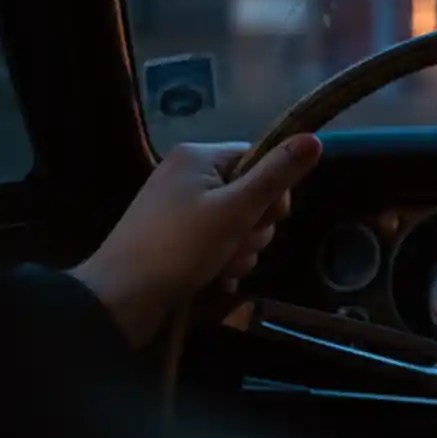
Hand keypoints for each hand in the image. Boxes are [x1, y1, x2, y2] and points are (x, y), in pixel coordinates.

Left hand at [70, 135, 322, 346]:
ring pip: (238, 223)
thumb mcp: (236, 210)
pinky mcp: (177, 239)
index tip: (267, 217)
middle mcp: (189, 176)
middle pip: (251, 194)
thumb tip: (315, 139)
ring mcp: (181, 209)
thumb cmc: (180, 246)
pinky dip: (224, 260)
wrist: (120, 298)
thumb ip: (277, 176)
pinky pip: (219, 242)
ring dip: (241, 249)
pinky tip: (216, 277)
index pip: (259, 158)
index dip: (273, 190)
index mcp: (199, 157)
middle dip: (254, 227)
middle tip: (236, 245)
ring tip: (221, 266)